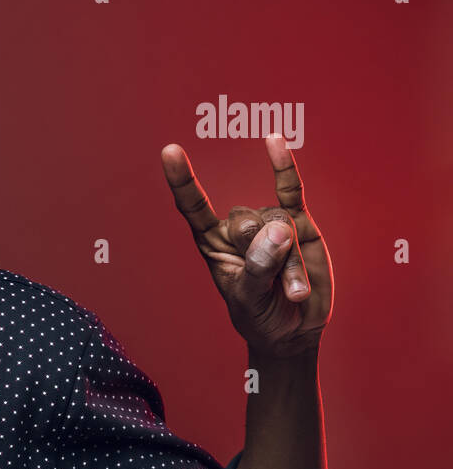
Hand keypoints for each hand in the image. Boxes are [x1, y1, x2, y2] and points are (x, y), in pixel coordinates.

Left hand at [161, 133, 332, 358]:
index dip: (183, 181)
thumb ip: (259, 266)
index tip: (170, 151)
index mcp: (212, 243)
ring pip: (278, 224)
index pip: (193, 207)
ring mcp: (268, 222)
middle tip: (274, 285)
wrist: (295, 328)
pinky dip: (284, 167)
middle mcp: (237, 228)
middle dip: (263, 254)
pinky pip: (291, 190)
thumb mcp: (251, 299)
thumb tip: (276, 230)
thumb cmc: (261, 315)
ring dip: (290, 261)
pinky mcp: (298, 222)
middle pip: (245, 220)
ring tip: (294, 289)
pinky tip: (274, 141)